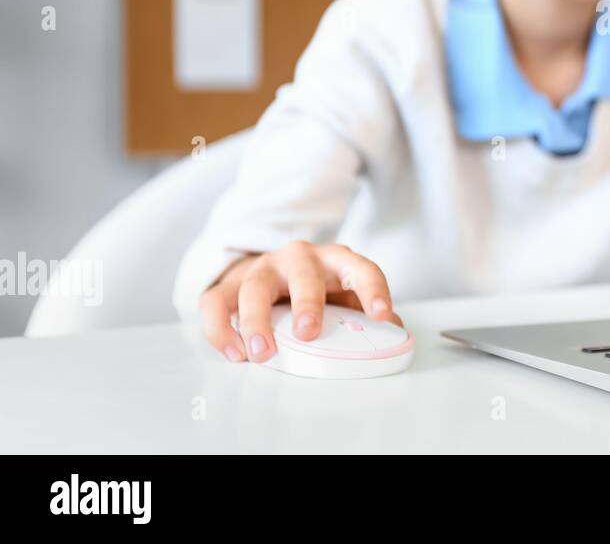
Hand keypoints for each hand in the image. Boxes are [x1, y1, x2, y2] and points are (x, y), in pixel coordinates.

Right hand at [198, 241, 403, 362]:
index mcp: (335, 260)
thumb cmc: (316, 287)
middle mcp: (298, 258)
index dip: (374, 290)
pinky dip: (221, 328)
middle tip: (308, 332)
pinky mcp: (231, 284)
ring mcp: (262, 268)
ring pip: (254, 285)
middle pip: (303, 272)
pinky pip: (216, 301)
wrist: (272, 271)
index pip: (360, 268)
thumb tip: (392, 333)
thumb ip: (363, 310)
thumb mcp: (343, 294)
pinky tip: (234, 353)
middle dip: (306, 302)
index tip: (382, 315)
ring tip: (262, 353)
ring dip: (257, 320)